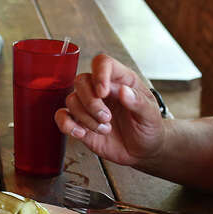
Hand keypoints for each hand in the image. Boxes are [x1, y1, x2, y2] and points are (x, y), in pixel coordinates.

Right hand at [54, 53, 165, 167]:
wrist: (142, 150)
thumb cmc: (149, 127)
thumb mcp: (151, 115)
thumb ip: (139, 102)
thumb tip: (123, 91)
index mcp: (120, 80)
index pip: (103, 63)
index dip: (99, 74)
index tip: (103, 93)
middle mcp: (101, 90)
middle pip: (81, 81)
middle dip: (91, 102)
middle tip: (107, 118)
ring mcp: (88, 106)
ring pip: (72, 100)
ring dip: (86, 117)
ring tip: (104, 129)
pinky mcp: (79, 122)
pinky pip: (62, 117)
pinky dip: (67, 125)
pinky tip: (82, 133)